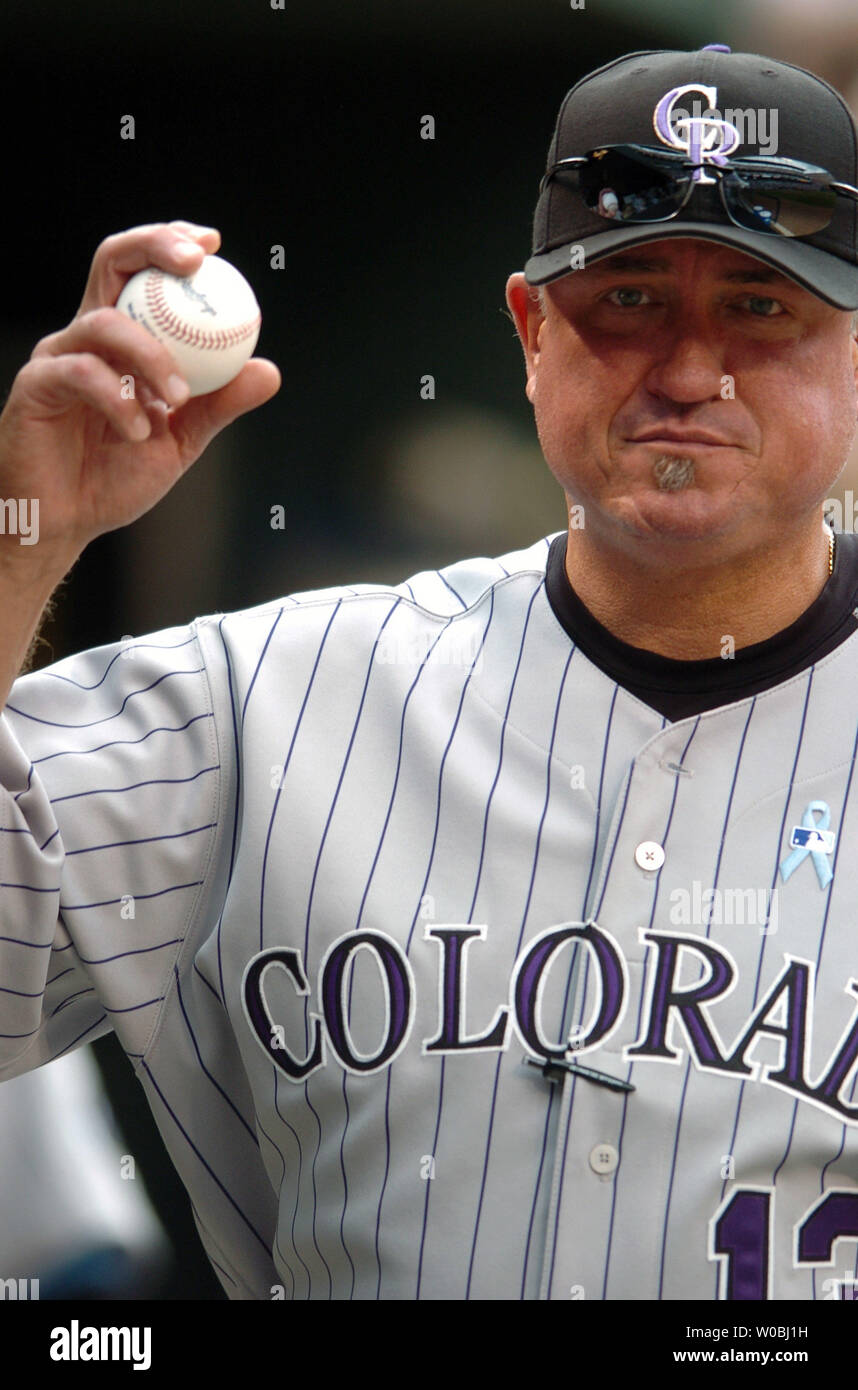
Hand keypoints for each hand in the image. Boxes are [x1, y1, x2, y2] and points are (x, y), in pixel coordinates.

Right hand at [0, 220, 280, 573]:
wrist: (66, 521)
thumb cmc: (115, 476)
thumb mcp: (182, 440)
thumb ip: (219, 404)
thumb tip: (268, 371)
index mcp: (121, 339)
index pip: (143, 271)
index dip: (172, 244)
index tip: (213, 245)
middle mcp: (86, 335)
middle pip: (113, 262)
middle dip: (155, 248)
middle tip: (196, 265)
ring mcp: (58, 357)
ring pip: (106, 322)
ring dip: (152, 355)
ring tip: (178, 398)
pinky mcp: (36, 385)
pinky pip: (81, 373)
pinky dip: (119, 398)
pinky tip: (139, 430)